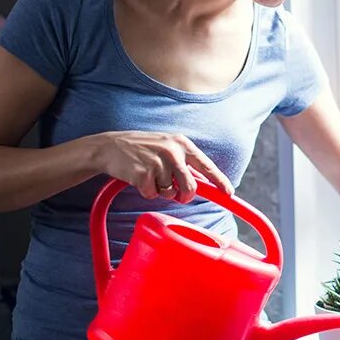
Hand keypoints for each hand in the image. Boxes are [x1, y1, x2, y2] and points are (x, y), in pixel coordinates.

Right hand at [88, 131, 233, 200]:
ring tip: (149, 176)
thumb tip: (200, 182)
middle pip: (190, 187)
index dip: (219, 181)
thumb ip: (183, 162)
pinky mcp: (144, 174)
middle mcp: (173, 151)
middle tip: (176, 195)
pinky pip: (153, 195)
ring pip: (170, 193)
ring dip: (161, 191)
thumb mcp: (166, 147)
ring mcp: (158, 162)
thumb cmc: (141, 148)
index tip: (229, 193)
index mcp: (182, 143)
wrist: (110, 147)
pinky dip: (146, 191)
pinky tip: (138, 178)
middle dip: (184, 196)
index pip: (206, 165)